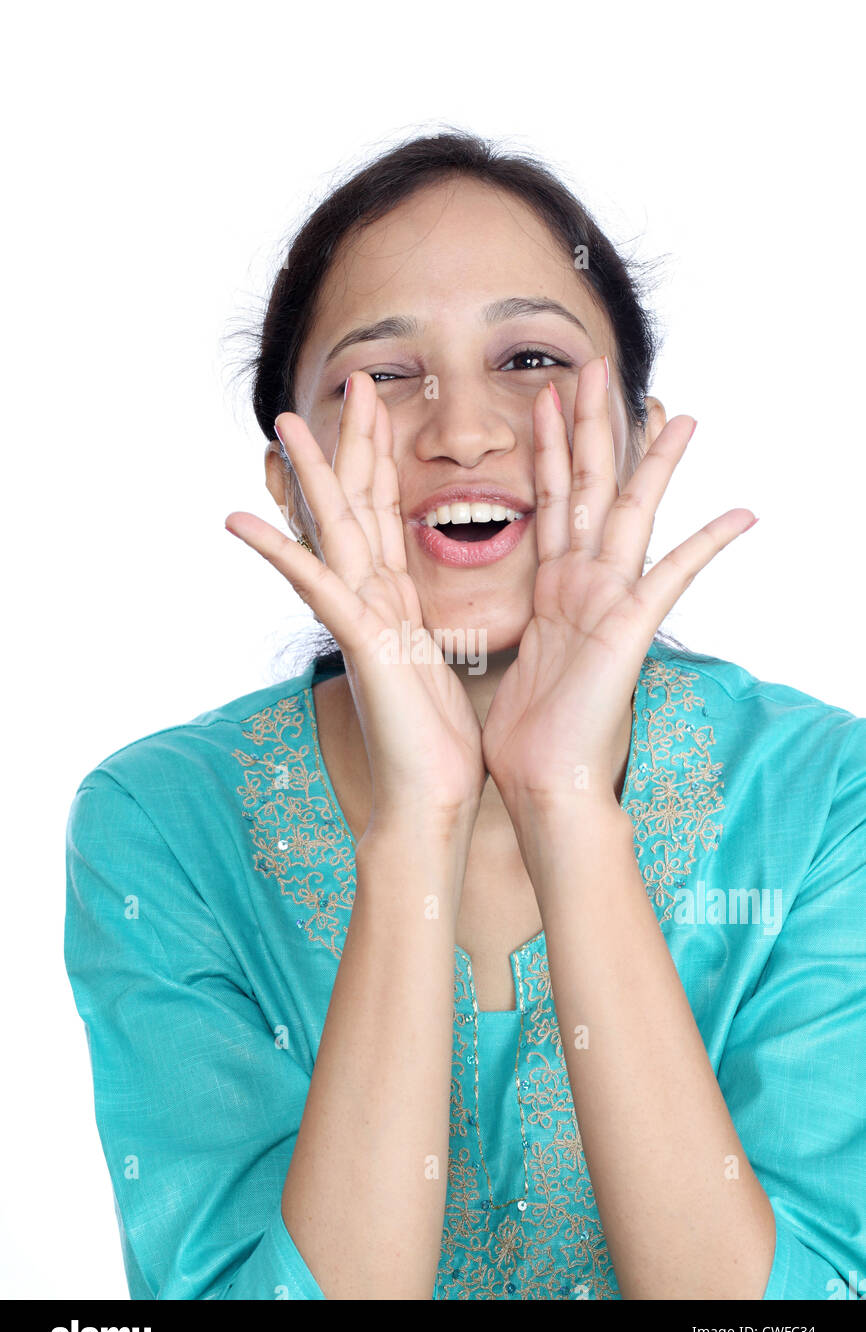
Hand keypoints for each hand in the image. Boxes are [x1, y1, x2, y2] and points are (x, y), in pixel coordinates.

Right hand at [226, 371, 485, 828]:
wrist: (429, 796)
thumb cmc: (436, 740)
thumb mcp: (437, 663)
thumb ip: (423, 625)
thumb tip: (419, 606)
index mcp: (396, 602)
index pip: (386, 515)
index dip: (382, 458)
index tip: (385, 405)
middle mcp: (373, 601)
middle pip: (360, 508)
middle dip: (354, 444)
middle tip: (351, 380)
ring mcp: (362, 621)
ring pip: (335, 535)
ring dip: (312, 480)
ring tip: (283, 428)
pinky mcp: (361, 646)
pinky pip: (319, 591)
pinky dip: (283, 555)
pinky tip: (244, 523)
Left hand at [481, 357, 755, 812]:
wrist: (543, 782)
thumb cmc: (528, 732)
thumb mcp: (521, 655)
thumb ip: (533, 618)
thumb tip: (532, 606)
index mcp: (555, 587)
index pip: (553, 501)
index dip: (551, 448)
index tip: (547, 402)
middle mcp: (584, 584)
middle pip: (590, 487)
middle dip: (591, 423)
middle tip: (592, 364)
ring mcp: (610, 603)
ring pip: (630, 513)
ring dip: (646, 457)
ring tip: (672, 407)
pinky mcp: (629, 631)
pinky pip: (673, 578)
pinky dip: (705, 544)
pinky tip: (741, 512)